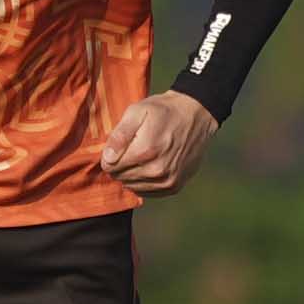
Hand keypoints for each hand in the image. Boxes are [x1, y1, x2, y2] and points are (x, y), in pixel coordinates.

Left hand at [98, 91, 217, 197]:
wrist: (196, 115)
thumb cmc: (163, 111)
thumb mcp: (137, 111)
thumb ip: (120, 135)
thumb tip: (107, 159)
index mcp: (145, 151)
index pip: (110, 167)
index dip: (110, 155)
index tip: (120, 145)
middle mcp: (157, 170)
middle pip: (120, 178)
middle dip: (120, 165)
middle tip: (132, 148)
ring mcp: (167, 181)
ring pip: (132, 187)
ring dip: (132, 174)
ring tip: (142, 155)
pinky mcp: (174, 186)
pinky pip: (147, 192)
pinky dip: (144, 181)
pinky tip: (150, 165)